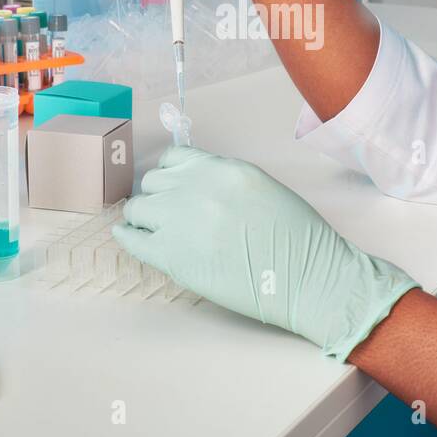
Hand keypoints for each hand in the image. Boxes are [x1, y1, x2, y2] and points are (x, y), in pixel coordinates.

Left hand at [113, 145, 418, 359]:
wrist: (308, 278)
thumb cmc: (297, 238)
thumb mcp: (262, 188)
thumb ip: (224, 182)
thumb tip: (193, 187)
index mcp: (223, 169)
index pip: (174, 159)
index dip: (170, 175)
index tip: (172, 188)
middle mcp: (197, 188)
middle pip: (151, 182)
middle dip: (156, 196)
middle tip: (164, 214)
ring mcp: (181, 221)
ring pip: (137, 207)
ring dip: (142, 217)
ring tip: (150, 229)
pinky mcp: (172, 256)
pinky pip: (132, 239)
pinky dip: (128, 237)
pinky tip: (131, 238)